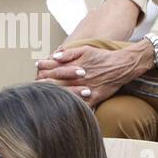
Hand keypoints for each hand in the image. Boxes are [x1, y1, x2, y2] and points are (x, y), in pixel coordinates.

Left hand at [34, 42, 152, 106]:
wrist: (123, 65)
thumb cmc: (102, 57)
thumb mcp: (85, 49)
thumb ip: (68, 53)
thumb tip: (52, 56)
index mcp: (75, 66)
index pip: (52, 70)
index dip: (42, 72)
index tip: (36, 73)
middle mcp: (79, 78)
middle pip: (55, 84)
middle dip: (42, 85)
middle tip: (34, 87)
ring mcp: (86, 88)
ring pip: (65, 95)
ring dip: (53, 95)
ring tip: (44, 96)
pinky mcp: (94, 98)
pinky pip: (80, 105)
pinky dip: (70, 106)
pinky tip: (61, 107)